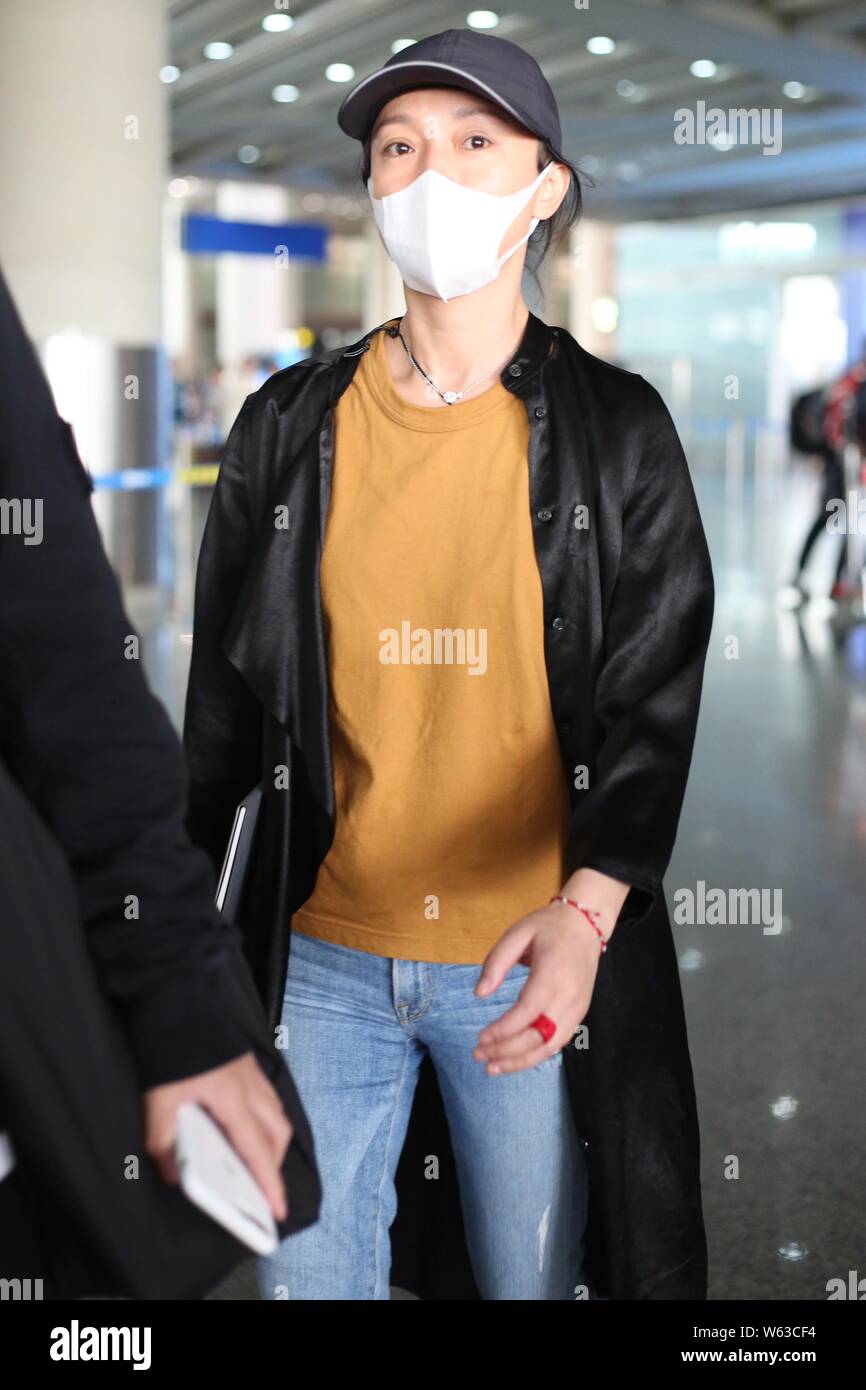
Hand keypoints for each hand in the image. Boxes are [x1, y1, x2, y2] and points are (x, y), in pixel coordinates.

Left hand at [142, 1051, 291, 1220]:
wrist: (178, 1001)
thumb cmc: (173, 1046)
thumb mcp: (159, 1097)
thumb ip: (164, 1139)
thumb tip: (173, 1174)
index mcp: (232, 1098)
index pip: (257, 1150)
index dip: (268, 1183)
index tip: (278, 1209)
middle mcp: (250, 1088)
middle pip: (277, 1134)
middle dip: (274, 1165)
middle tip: (262, 1189)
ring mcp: (252, 1074)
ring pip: (276, 1115)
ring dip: (271, 1143)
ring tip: (257, 1162)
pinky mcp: (246, 1064)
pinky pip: (269, 1099)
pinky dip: (267, 1120)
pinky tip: (249, 1125)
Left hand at [471, 901, 603, 1074]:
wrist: (586, 925)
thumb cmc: (548, 926)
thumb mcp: (518, 932)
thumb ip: (496, 962)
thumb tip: (479, 994)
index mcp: (553, 974)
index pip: (527, 1012)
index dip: (503, 1030)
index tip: (481, 1038)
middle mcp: (569, 996)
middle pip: (539, 1035)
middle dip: (507, 1051)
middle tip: (478, 1055)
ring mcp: (578, 1007)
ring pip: (551, 1046)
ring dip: (521, 1061)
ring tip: (493, 1067)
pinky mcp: (580, 1013)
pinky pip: (559, 1041)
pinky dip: (537, 1055)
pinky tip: (515, 1059)